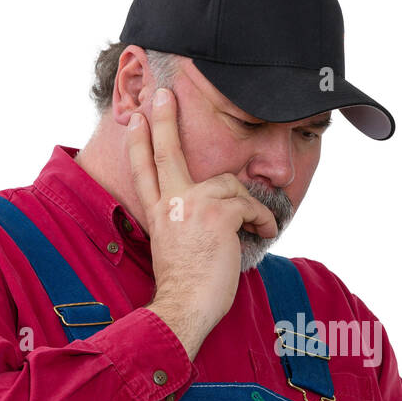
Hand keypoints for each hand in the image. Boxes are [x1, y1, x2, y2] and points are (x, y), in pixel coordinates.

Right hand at [125, 86, 277, 357]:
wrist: (184, 306)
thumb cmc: (186, 288)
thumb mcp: (176, 247)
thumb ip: (184, 223)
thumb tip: (208, 215)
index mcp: (156, 212)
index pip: (144, 171)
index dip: (140, 143)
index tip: (136, 120)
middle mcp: (169, 203)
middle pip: (166, 151)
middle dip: (165, 119)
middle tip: (165, 94)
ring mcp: (192, 205)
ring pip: (229, 184)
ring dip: (250, 205)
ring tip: (259, 226)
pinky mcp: (217, 213)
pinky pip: (249, 204)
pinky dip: (263, 219)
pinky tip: (265, 233)